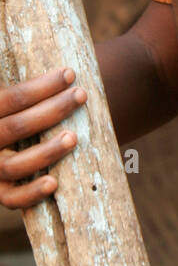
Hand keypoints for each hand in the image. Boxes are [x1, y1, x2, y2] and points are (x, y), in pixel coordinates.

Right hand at [0, 67, 86, 209]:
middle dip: (51, 110)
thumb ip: (20, 92)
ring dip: (46, 152)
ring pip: (14, 164)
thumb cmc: (13, 115)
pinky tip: (53, 183)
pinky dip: (31, 193)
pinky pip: (12, 198)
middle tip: (81, 95)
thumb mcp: (8, 101)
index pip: (11, 99)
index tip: (70, 74)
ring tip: (73, 138)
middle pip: (16, 127)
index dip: (40, 87)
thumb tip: (60, 67)